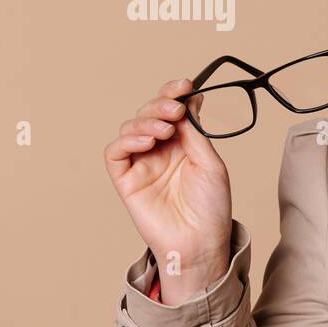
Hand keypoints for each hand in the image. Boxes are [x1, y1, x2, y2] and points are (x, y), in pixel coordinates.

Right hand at [103, 79, 232, 305]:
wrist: (201, 242)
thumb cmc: (211, 207)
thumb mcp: (211, 163)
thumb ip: (195, 133)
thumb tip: (191, 101)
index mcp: (183, 143)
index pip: (172, 110)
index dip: (174, 94)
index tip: (184, 85)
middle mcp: (160, 150)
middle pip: (149, 114)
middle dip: (161, 105)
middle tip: (175, 110)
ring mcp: (142, 164)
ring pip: (131, 129)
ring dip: (146, 122)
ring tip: (165, 130)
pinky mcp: (126, 180)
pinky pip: (116, 153)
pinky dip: (127, 141)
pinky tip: (146, 142)